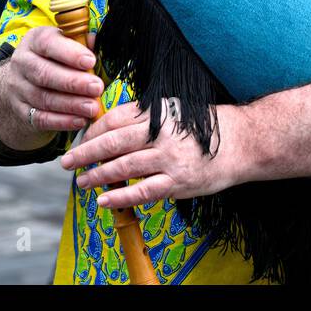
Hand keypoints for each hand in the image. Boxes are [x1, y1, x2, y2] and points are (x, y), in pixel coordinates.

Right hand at [0, 26, 104, 148]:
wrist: (26, 83)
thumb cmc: (57, 59)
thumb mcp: (67, 44)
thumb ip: (82, 43)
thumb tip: (96, 41)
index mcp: (35, 40)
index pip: (48, 43)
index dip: (70, 53)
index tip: (91, 61)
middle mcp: (22, 62)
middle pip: (44, 74)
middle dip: (73, 82)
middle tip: (97, 87)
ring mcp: (18, 88)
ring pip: (43, 98)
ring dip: (70, 104)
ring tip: (92, 107)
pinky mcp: (21, 110)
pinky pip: (40, 118)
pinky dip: (61, 121)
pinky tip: (80, 121)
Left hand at [59, 100, 246, 208]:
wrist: (243, 142)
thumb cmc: (205, 127)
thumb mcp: (174, 110)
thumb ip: (144, 116)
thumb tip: (107, 125)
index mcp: (158, 111)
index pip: (114, 119)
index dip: (92, 131)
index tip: (80, 140)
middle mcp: (161, 133)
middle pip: (112, 143)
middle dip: (84, 154)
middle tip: (67, 162)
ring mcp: (169, 158)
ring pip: (122, 167)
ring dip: (96, 176)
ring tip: (82, 182)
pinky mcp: (177, 182)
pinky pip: (141, 191)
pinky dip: (119, 197)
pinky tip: (104, 200)